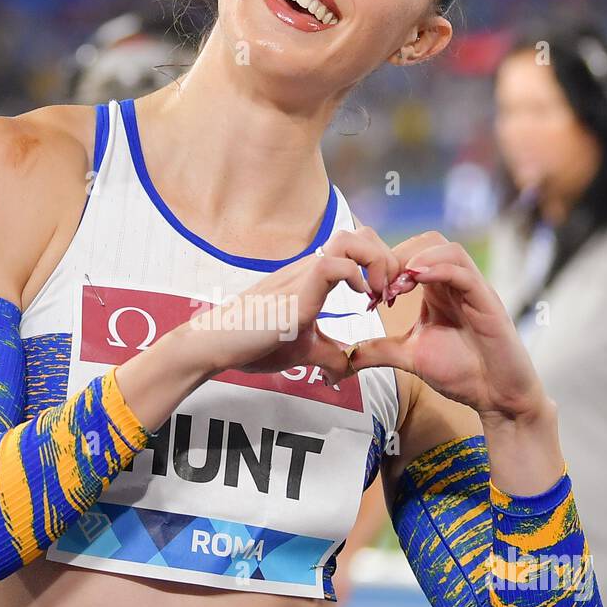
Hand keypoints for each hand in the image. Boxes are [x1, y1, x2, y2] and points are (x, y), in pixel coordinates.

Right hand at [185, 226, 392, 383]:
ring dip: (375, 264)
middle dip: (387, 260)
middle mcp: (311, 267)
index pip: (359, 247)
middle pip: (362, 234)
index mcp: (315, 276)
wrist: (218, 344)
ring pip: (351, 240)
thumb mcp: (303, 350)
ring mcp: (303, 275)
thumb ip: (328, 356)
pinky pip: (333, 265)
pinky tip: (358, 301)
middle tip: (388, 295)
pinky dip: (355, 278)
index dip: (382, 266)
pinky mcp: (297, 290)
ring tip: (376, 296)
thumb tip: (344, 372)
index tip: (384, 300)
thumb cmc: (253, 342)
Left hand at [345, 231, 545, 420]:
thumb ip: (379, 350)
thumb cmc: (461, 372)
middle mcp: (456, 283)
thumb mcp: (410, 357)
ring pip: (448, 249)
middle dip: (399, 257)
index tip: (370, 294)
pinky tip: (417, 282)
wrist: (496, 395)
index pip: (412, 254)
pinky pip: (464, 272)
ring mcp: (474, 289)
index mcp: (437, 290)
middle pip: (428, 242)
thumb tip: (346, 355)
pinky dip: (439, 270)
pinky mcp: (488, 301)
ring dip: (418, 260)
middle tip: (382, 287)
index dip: (386, 265)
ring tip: (397, 286)